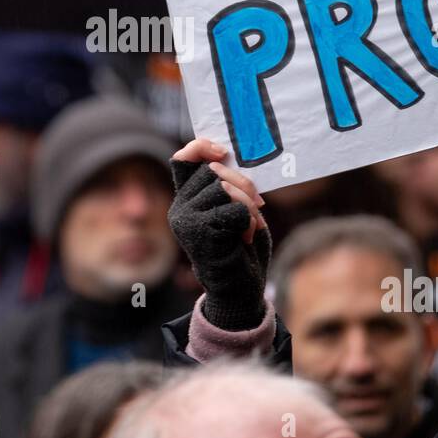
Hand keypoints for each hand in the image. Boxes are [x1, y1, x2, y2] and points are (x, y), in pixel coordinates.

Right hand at [168, 138, 272, 330]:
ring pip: (223, 188)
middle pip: (212, 171)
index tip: (222, 152)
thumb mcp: (235, 210)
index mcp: (188, 199)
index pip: (182, 160)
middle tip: (257, 205)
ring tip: (250, 226)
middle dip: (244, 184)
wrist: (240, 290)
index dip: (200, 147)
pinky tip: (246, 238)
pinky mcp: (198, 233)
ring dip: (248, 206)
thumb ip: (228, 186)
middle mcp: (180, 208)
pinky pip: (232, 209)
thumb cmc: (241, 249)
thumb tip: (230, 158)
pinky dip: (248, 222)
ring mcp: (186, 220)